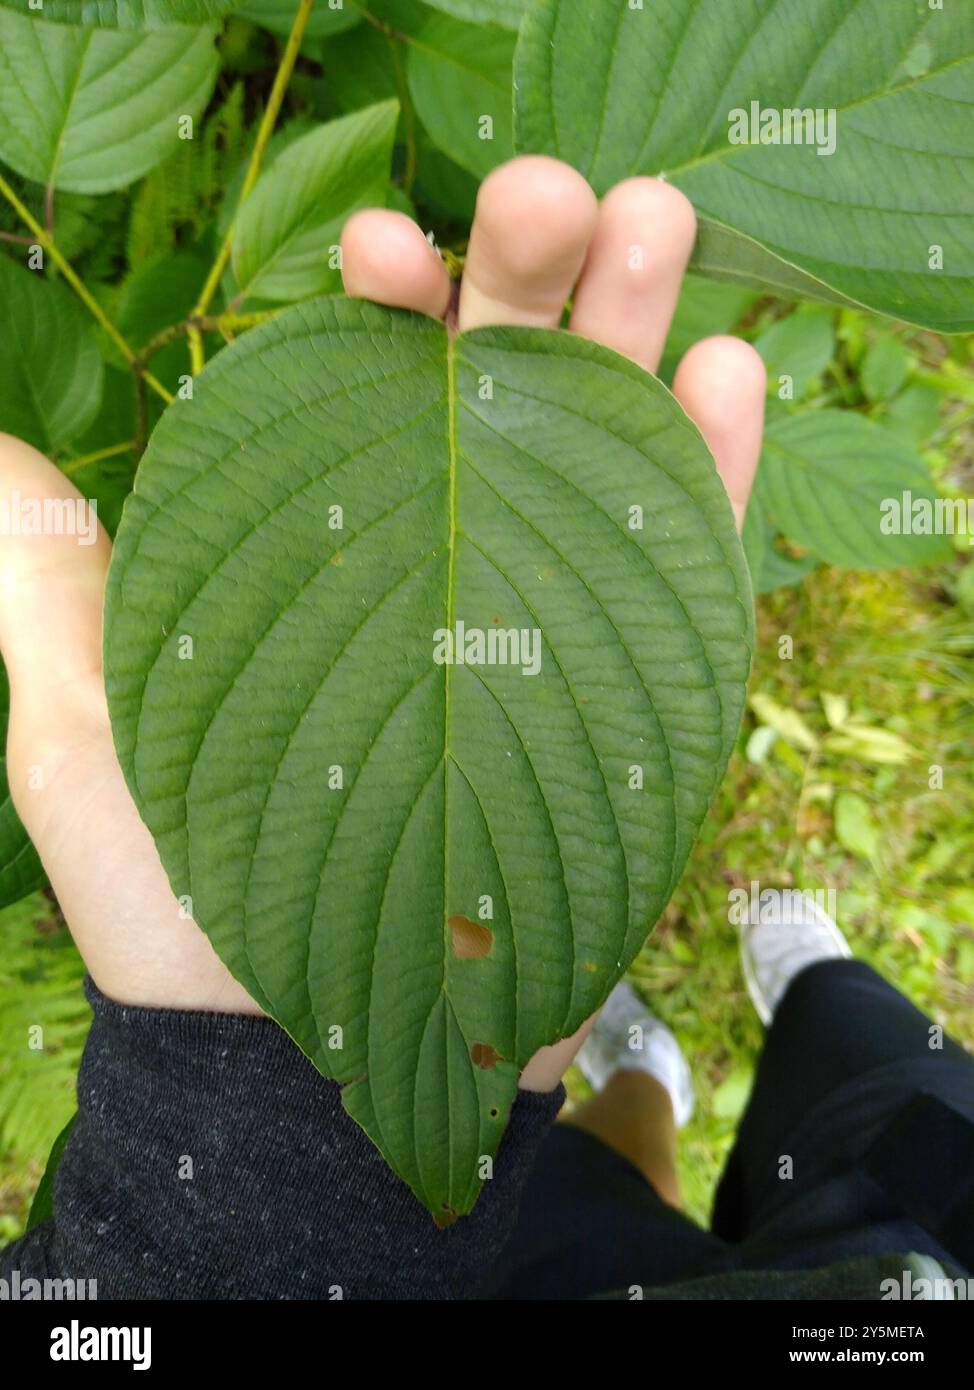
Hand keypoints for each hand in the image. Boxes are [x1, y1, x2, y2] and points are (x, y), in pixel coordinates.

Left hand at [0, 157, 764, 1077]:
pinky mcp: (632, 684)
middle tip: (552, 193)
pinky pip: (687, 556)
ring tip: (651, 220)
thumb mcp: (82, 722)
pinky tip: (720, 368)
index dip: (380, 296)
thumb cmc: (184, 898)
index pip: (367, 378)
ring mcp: (548, 610)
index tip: (373, 255)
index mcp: (329, 535)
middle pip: (500, 380)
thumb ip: (48, 578)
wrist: (310, 1058)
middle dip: (526, 272)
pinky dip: (708, 461)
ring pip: (604, 439)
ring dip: (632, 325)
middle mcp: (445, 553)